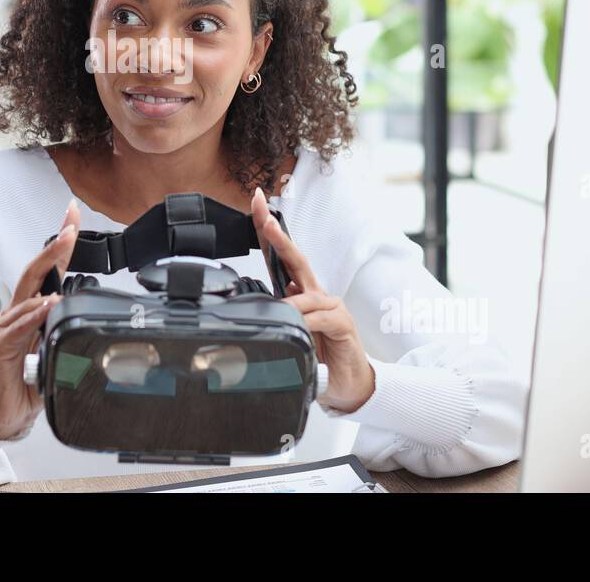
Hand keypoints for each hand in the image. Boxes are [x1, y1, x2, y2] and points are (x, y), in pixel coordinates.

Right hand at [0, 199, 80, 439]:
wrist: (2, 415)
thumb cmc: (25, 382)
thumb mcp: (56, 354)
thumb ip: (67, 332)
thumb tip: (90, 317)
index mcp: (28, 312)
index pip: (45, 271)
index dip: (59, 244)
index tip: (72, 216)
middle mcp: (15, 315)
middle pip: (33, 273)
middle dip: (53, 246)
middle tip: (70, 226)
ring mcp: (5, 329)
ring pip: (26, 295)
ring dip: (46, 272)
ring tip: (63, 252)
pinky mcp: (1, 349)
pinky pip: (19, 328)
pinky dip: (35, 315)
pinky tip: (48, 305)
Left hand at [251, 186, 375, 413]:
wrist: (347, 384)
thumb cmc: (316, 355)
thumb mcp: (285, 335)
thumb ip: (269, 320)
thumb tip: (242, 311)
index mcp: (298, 293)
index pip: (279, 257)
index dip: (267, 232)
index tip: (257, 205)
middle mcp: (315, 294)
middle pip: (295, 259)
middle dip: (279, 235)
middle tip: (266, 216)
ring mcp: (331, 306)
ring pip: (308, 292)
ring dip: (292, 300)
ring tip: (281, 309)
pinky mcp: (343, 324)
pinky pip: (323, 318)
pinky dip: (309, 321)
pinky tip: (301, 325)